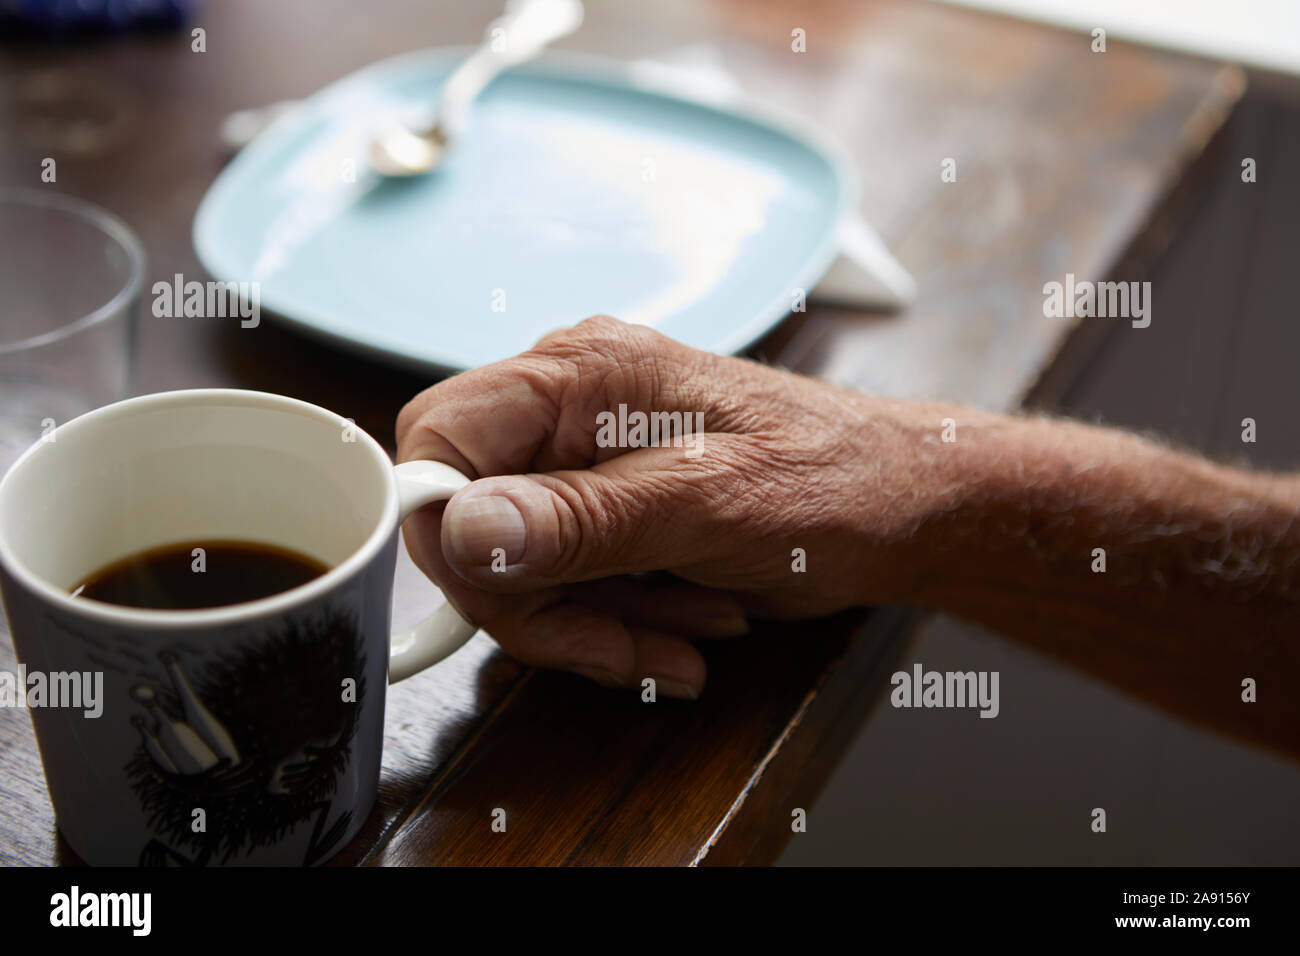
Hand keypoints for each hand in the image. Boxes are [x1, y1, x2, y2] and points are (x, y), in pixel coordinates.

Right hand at [395, 316, 953, 696]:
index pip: (440, 437)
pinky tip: (686, 627)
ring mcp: (589, 457)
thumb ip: (581, 518)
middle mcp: (571, 405)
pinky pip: (570, 579)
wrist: (905, 506)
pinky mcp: (611, 505)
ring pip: (521, 564)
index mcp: (581, 373)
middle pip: (474, 517)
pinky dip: (617, 621)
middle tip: (615, 650)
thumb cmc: (834, 481)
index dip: (443, 525)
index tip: (496, 595)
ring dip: (591, 624)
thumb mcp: (707, 506)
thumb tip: (461, 529)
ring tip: (682, 636)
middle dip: (538, 603)